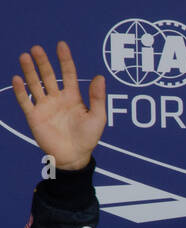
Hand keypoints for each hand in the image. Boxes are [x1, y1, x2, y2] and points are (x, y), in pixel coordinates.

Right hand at [11, 42, 104, 170]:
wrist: (74, 156)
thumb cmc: (88, 138)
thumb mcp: (98, 117)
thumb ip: (98, 98)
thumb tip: (100, 77)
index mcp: (73, 97)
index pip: (68, 74)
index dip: (65, 60)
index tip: (61, 45)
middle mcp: (57, 99)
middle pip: (48, 76)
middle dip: (43, 62)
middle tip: (37, 49)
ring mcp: (45, 106)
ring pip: (35, 84)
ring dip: (29, 71)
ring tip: (25, 56)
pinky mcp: (34, 116)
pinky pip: (26, 101)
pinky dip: (21, 91)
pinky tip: (18, 79)